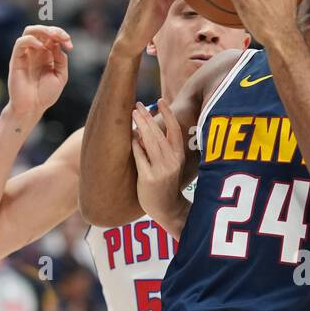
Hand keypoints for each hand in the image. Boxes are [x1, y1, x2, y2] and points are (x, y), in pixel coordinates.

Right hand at [6, 25, 71, 120]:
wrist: (32, 108)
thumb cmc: (45, 95)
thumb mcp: (60, 77)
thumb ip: (61, 60)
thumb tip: (58, 46)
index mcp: (47, 56)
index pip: (52, 37)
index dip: (62, 36)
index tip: (70, 45)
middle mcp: (36, 52)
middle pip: (41, 30)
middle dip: (54, 30)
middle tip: (63, 37)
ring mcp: (26, 55)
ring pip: (29, 31)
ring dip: (42, 30)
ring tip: (52, 36)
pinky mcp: (16, 59)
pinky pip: (20, 43)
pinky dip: (31, 40)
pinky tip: (41, 47)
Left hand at [131, 100, 189, 233]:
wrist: (167, 209)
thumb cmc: (165, 184)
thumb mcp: (170, 164)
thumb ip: (162, 147)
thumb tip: (147, 127)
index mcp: (178, 156)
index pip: (175, 130)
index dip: (168, 114)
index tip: (160, 100)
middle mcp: (172, 162)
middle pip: (160, 134)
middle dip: (148, 117)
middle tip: (137, 104)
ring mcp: (161, 171)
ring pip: (151, 143)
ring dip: (142, 126)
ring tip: (133, 113)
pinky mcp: (149, 179)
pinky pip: (141, 158)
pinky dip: (136, 145)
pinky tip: (130, 135)